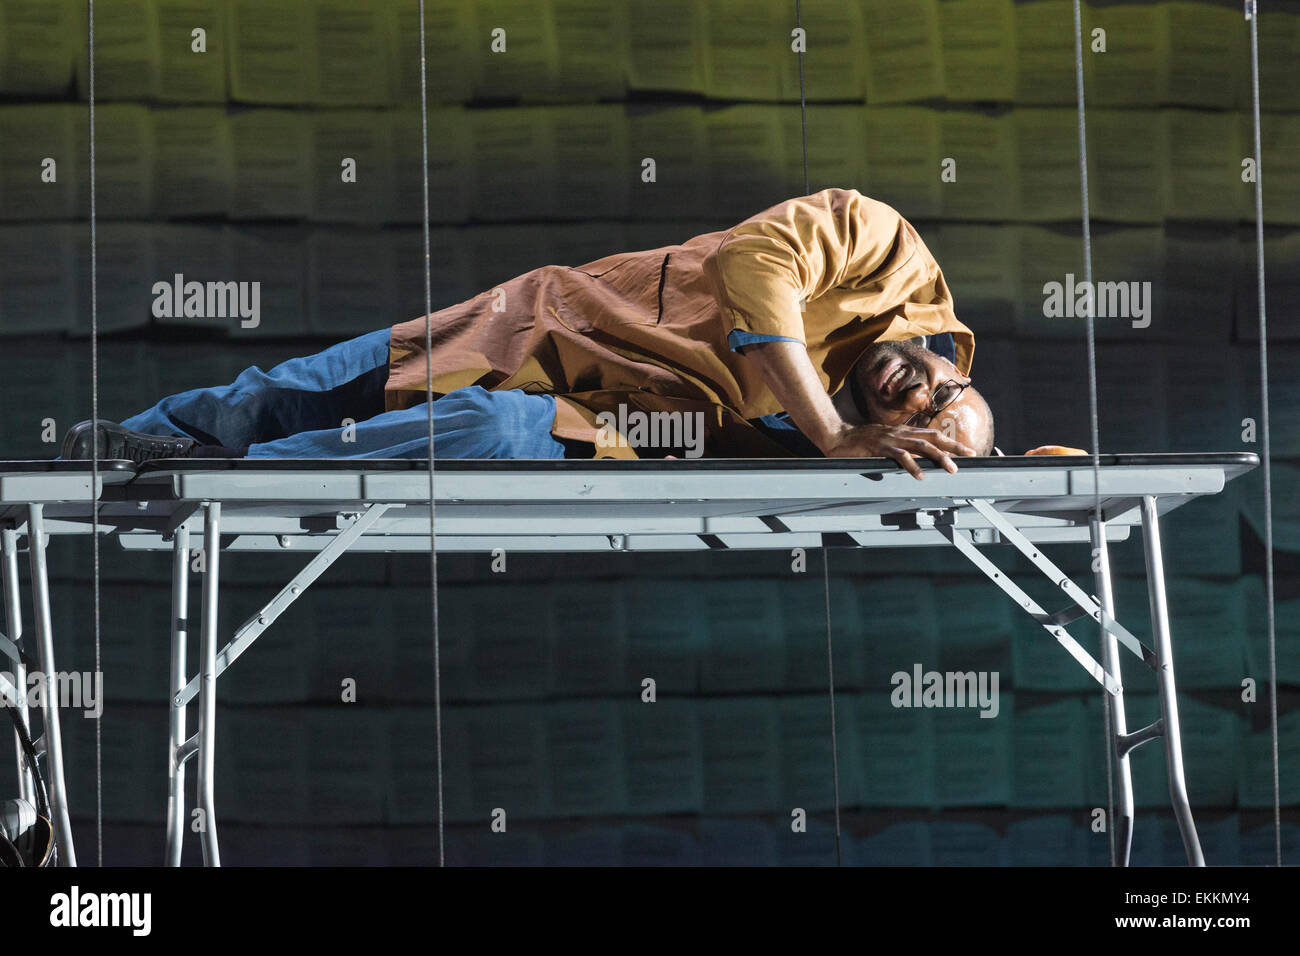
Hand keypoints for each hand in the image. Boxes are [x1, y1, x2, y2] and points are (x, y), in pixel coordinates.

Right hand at [823, 423, 976, 479]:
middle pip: (933, 438)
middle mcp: (901, 433)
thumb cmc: (860, 442)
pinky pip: (900, 457)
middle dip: (953, 447)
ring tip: (951, 469)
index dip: (951, 443)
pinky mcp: (880, 448)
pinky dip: (912, 466)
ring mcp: (891, 439)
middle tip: (970, 456)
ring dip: (939, 457)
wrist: (838, 436)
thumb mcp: (885, 443)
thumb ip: (900, 448)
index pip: (932, 435)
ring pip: (922, 446)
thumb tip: (916, 460)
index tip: (967, 451)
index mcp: (903, 432)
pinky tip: (920, 476)